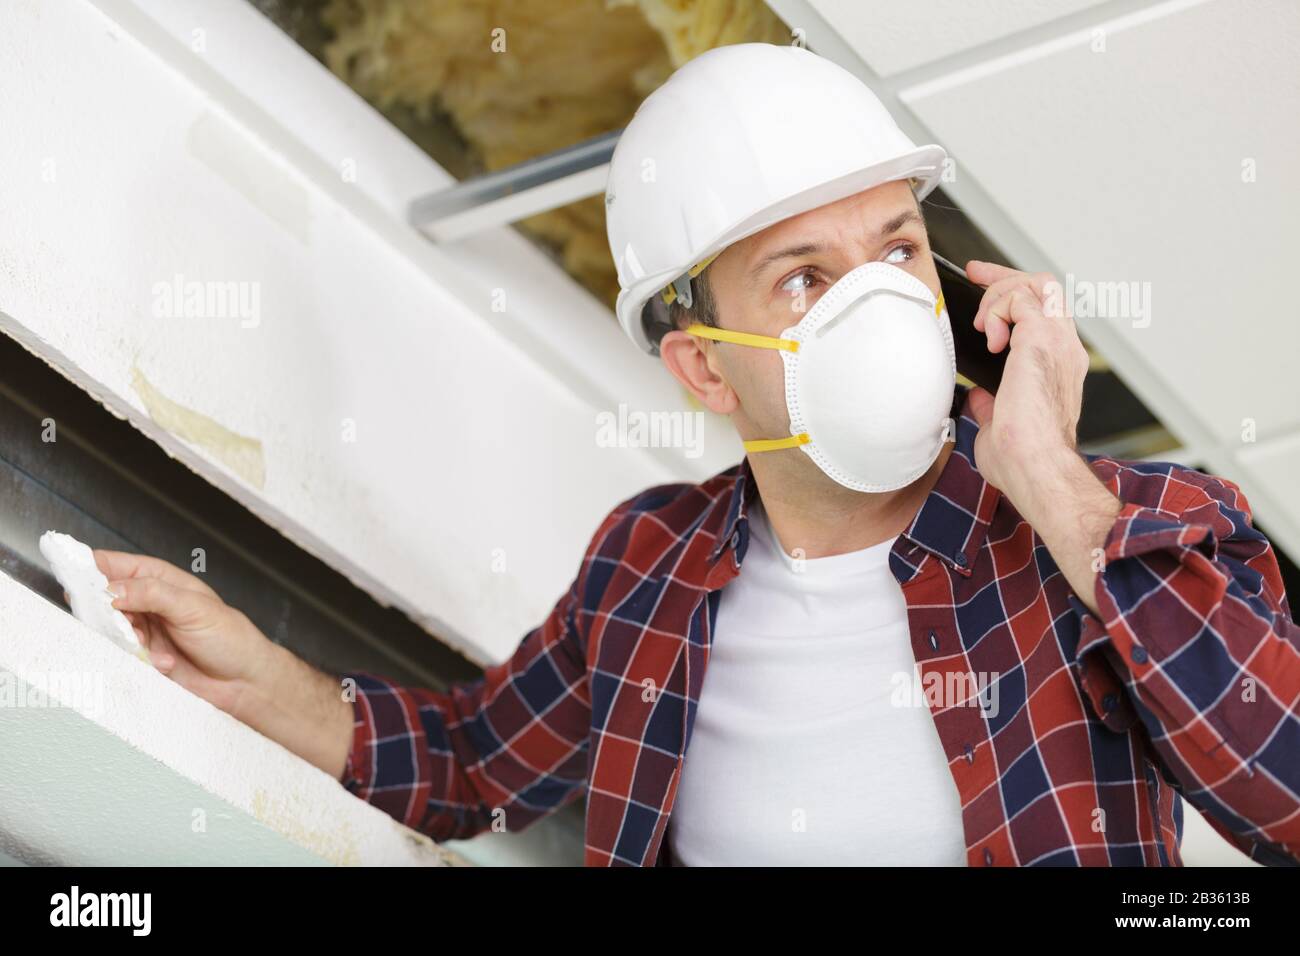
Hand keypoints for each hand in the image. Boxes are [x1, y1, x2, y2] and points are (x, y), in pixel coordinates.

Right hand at [94, 549, 274, 721]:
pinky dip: (139, 661)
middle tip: (124, 625)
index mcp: (157, 578)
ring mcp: (140, 631)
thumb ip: (153, 594)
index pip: (110, 565)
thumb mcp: (194, 607)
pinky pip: (119, 657)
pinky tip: (166, 663)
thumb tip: (113, 590)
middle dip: (106, 614)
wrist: (243, 681)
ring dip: (126, 641)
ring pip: (106, 631)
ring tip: (149, 646)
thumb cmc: (230, 637)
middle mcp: (144, 602)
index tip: (75, 580)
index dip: (88, 568)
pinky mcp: (140, 658)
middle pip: (99, 600)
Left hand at [962, 260, 1089, 497]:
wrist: (1035, 468)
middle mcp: (1065, 349)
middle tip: (975, 274)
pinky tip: (986, 336)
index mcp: (1058, 368)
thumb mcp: (998, 425)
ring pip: (1036, 284)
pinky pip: (1020, 299)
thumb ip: (991, 405)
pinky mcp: (1042, 340)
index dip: (1013, 299)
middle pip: (1045, 288)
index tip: (983, 294)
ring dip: (1000, 293)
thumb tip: (978, 397)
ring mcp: (1058, 342)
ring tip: (980, 324)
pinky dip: (996, 309)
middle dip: (1005, 275)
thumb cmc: (1022, 460)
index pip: (1043, 315)